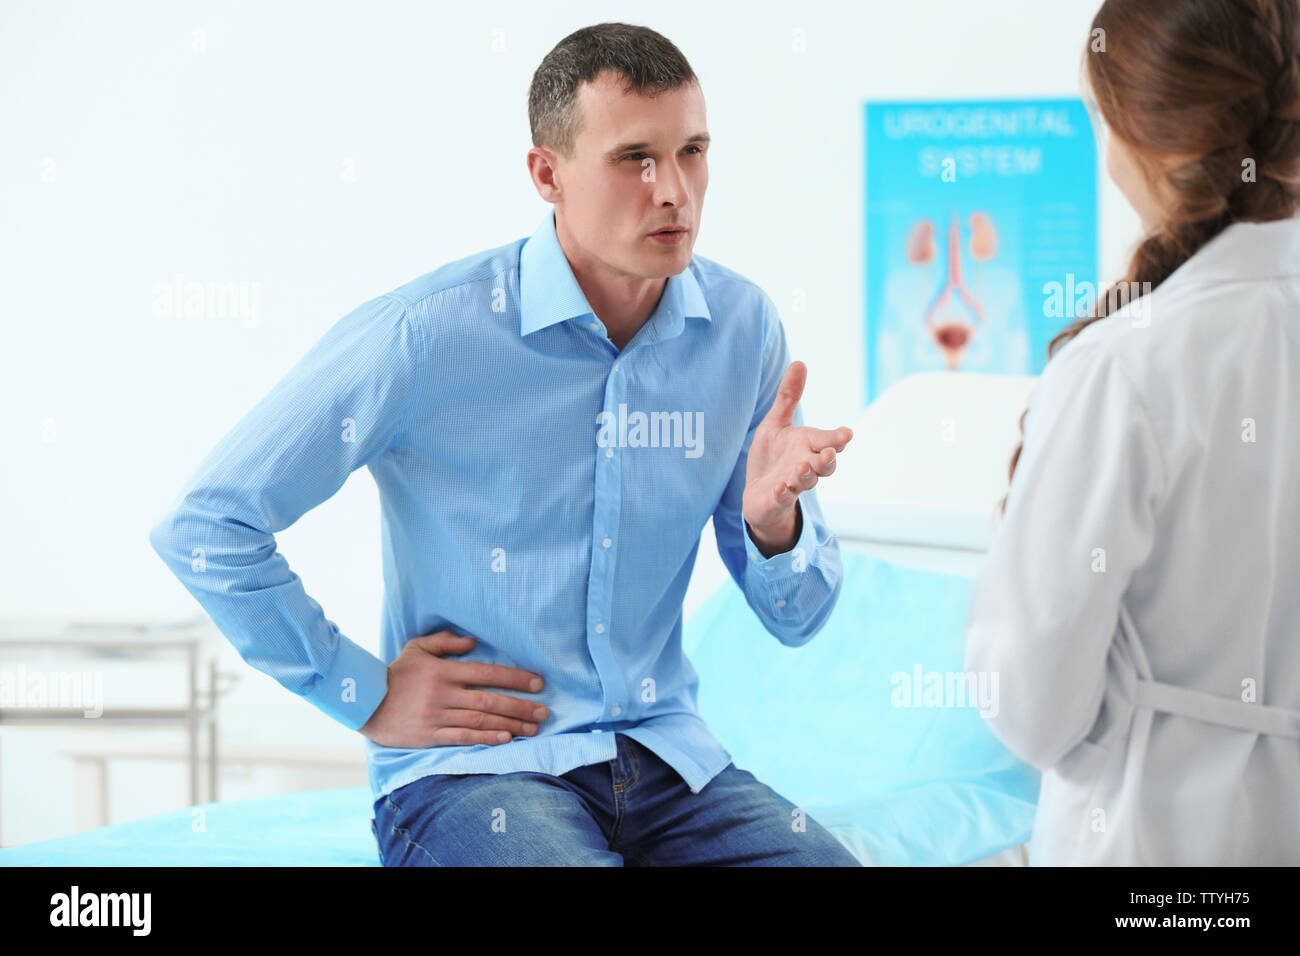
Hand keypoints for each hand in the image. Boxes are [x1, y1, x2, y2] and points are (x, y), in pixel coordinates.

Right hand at [358, 632, 547, 747]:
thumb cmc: (396, 674)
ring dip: (510, 724)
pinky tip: (505, 739)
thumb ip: (446, 642)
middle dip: (520, 706)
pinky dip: (485, 738)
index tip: (538, 683)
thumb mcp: (417, 648)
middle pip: (489, 700)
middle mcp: (443, 693)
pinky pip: (462, 737)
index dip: (515, 678)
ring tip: (533, 728)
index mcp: (443, 670)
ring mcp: (437, 716)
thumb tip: (473, 642)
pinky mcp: (429, 736)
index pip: (487, 673)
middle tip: (544, 712)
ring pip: (480, 720)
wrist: (365, 703)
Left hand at [742, 361, 852, 554]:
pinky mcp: (778, 499)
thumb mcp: (776, 424)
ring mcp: (793, 484)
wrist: (759, 494)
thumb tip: (800, 362)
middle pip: (825, 464)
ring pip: (806, 481)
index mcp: (808, 446)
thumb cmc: (772, 456)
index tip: (846, 434)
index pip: (828, 441)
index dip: (838, 439)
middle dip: (828, 459)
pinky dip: (783, 493)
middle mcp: (806, 465)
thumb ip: (788, 397)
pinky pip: (784, 497)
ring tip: (801, 466)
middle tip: (829, 452)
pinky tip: (780, 488)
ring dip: (805, 474)